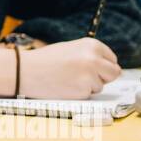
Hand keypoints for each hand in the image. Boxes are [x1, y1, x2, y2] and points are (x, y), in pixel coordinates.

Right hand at [0, 37, 120, 98]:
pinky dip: (79, 93)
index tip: (92, 68)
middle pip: (114, 73)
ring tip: (68, 79)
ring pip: (100, 86)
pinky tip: (65, 86)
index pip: (112, 59)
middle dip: (103, 77)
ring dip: (88, 86)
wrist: (26, 71)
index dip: (103, 66)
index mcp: (92, 45)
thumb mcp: (72, 49)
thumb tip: (112, 69)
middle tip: (86, 77)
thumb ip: (91, 56)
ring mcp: (90, 75)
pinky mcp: (83, 91)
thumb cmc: (46, 60)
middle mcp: (94, 59)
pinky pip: (89, 95)